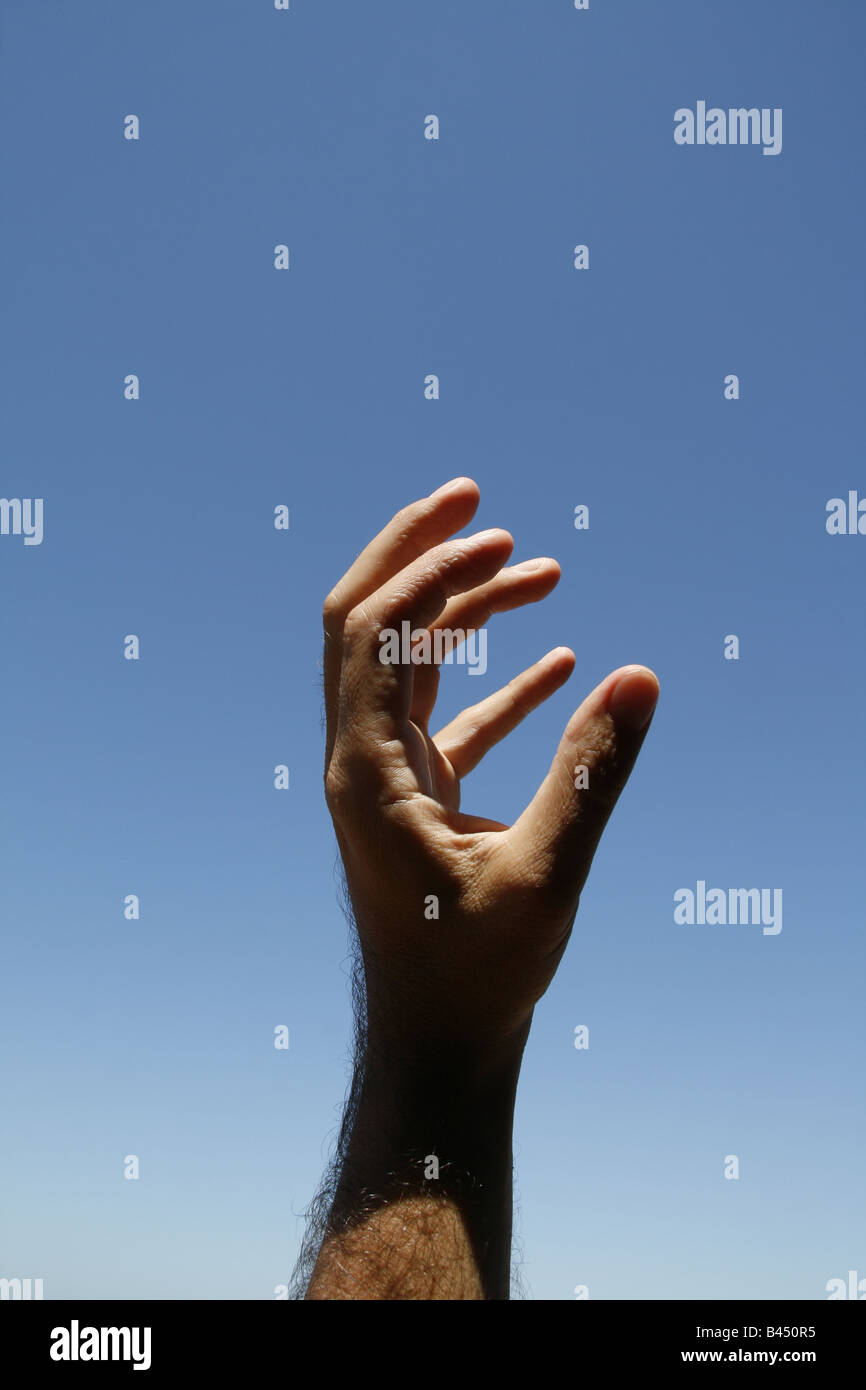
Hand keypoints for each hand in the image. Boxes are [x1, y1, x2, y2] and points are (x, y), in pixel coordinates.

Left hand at [322, 477, 658, 1068]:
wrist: (440, 1040)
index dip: (428, 573)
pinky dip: (494, 679)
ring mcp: (388, 777)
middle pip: (367, 624)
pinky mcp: (422, 798)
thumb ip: (592, 775)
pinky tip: (559, 660)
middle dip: (414, 554)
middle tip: (474, 495)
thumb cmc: (473, 974)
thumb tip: (639, 679)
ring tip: (540, 566)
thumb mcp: (545, 873)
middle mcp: (362, 761)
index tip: (495, 533)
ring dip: (465, 609)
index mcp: (366, 770)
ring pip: (411, 664)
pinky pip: (450, 717)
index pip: (375, 633)